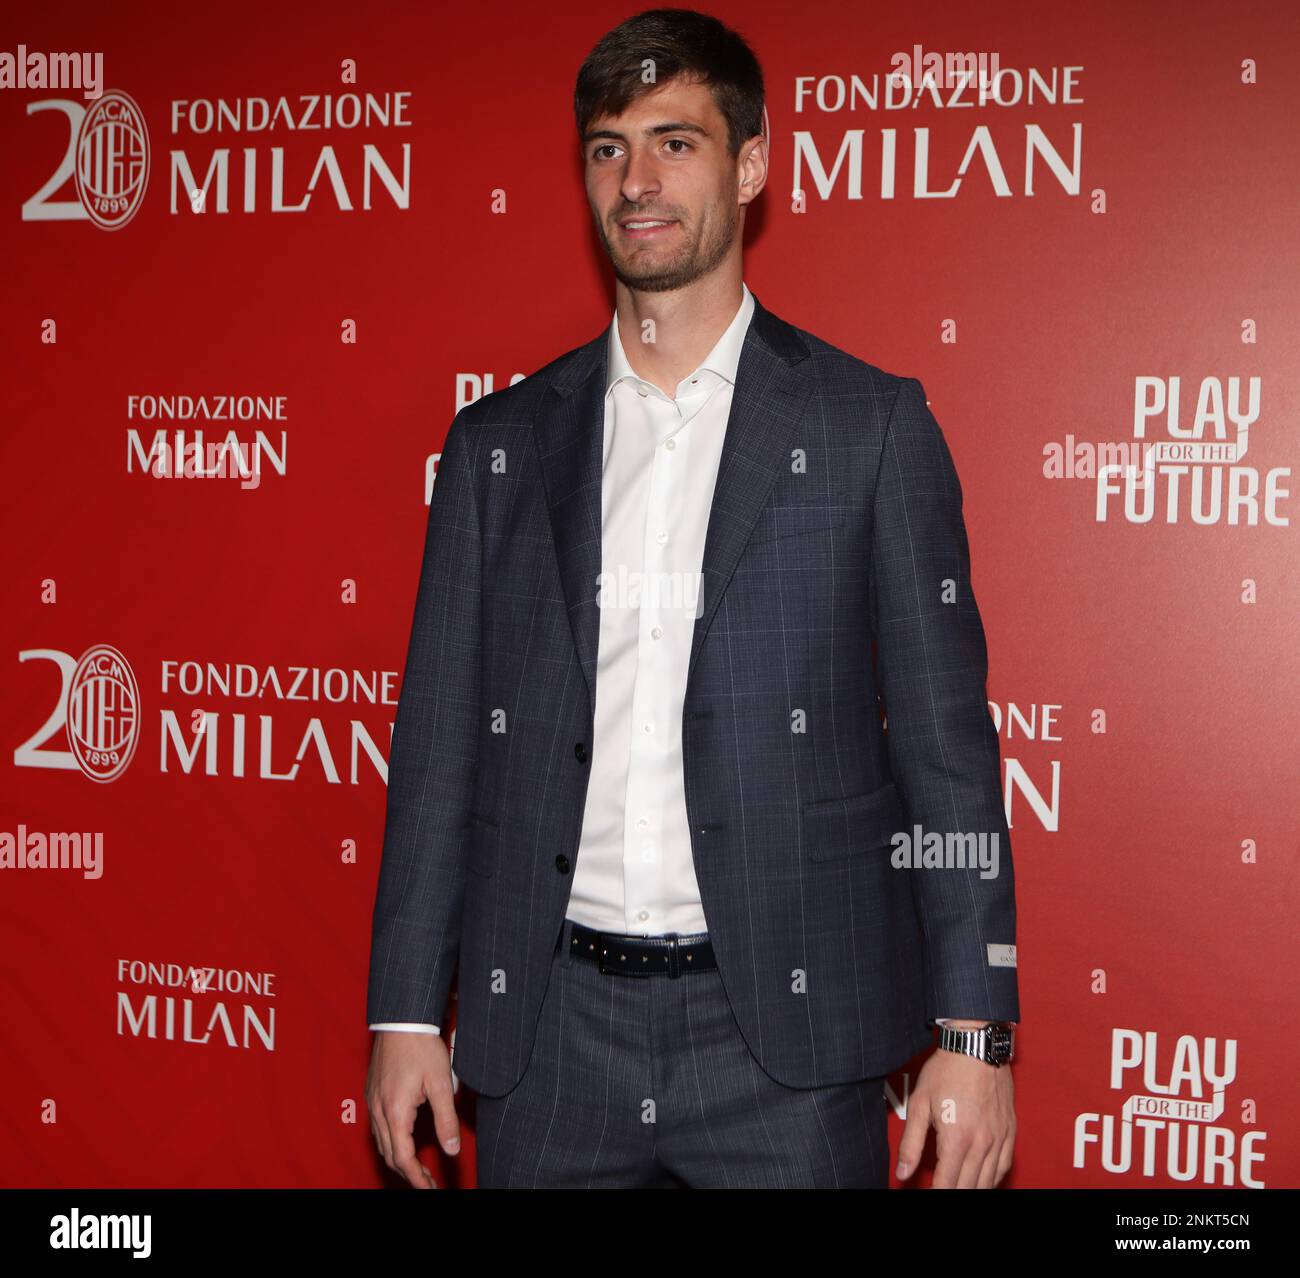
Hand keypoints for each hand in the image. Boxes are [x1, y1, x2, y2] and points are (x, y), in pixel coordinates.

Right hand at [366, 1030, 459, 1188]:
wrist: (401, 1020)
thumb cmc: (422, 1047)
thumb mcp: (441, 1084)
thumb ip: (446, 1119)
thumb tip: (451, 1150)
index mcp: (395, 1112)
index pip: (403, 1158)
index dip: (417, 1179)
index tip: (431, 1188)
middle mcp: (378, 1110)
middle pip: (390, 1155)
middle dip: (409, 1173)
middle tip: (429, 1181)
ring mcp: (372, 1102)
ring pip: (381, 1142)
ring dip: (399, 1158)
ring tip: (418, 1166)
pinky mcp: (372, 1092)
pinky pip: (377, 1126)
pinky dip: (390, 1141)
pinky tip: (403, 1138)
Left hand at [896, 1042, 1015, 1187]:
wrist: (976, 1047)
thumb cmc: (946, 1071)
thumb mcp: (919, 1104)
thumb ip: (911, 1144)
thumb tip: (903, 1173)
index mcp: (957, 1139)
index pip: (946, 1184)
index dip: (936, 1195)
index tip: (928, 1195)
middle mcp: (981, 1144)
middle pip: (968, 1187)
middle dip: (953, 1193)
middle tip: (941, 1191)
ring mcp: (998, 1139)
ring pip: (987, 1182)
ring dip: (972, 1189)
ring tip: (957, 1188)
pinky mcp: (1009, 1132)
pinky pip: (1003, 1167)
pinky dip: (991, 1180)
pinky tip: (981, 1181)